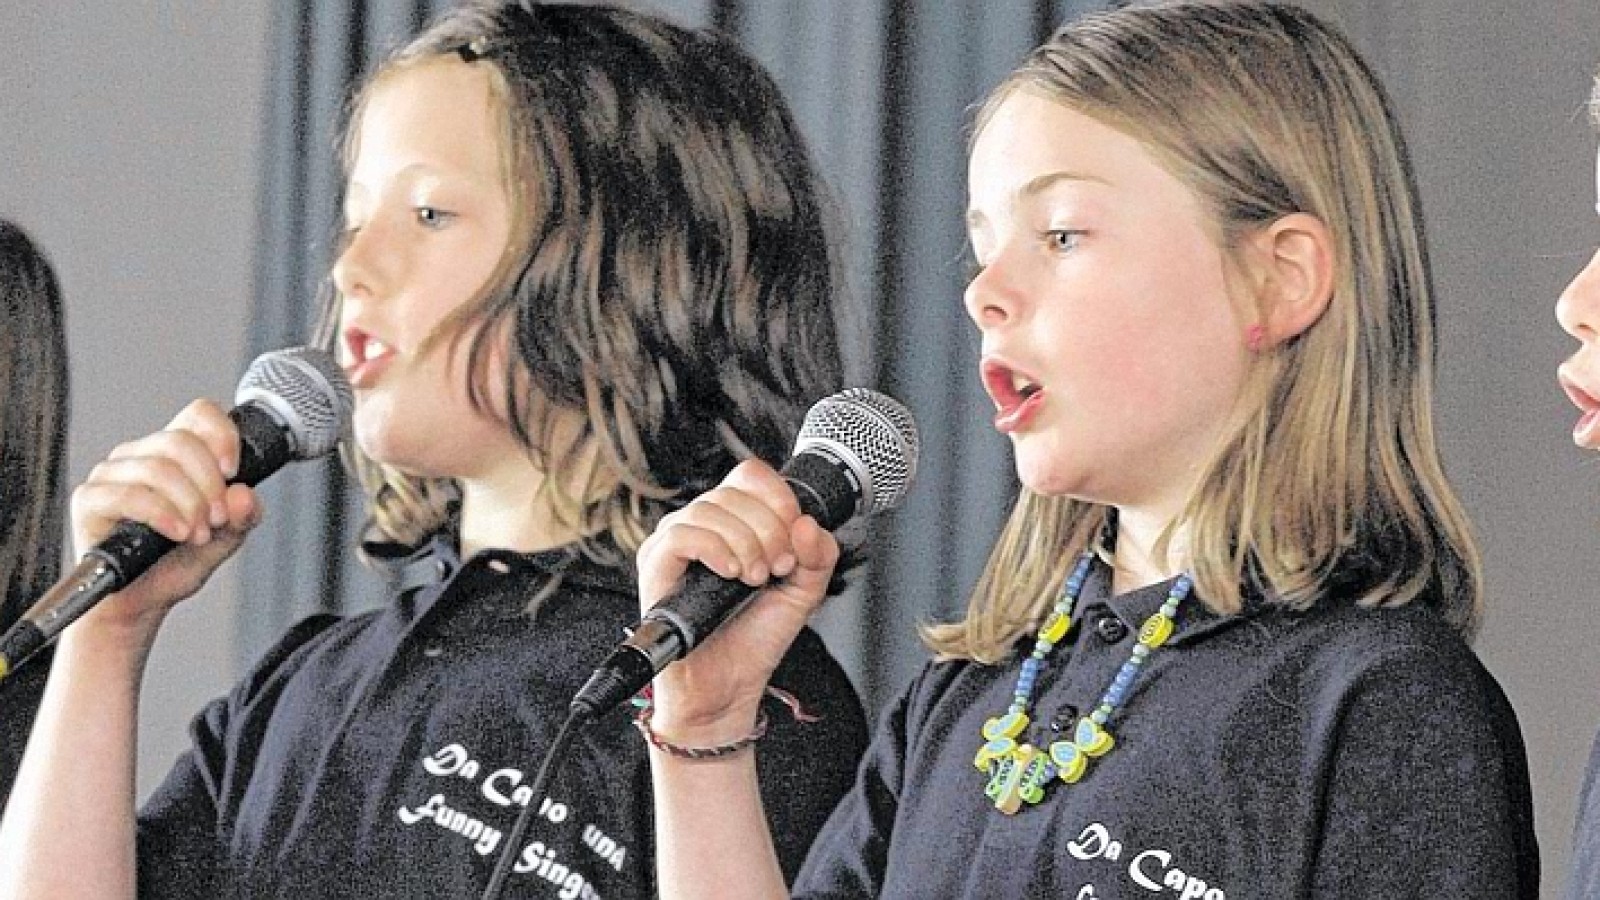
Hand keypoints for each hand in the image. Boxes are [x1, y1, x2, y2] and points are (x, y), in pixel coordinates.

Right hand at [68, 399, 261, 640]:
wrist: (143, 601)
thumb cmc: (176, 563)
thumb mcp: (225, 539)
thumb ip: (242, 515)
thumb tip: (244, 494)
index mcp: (175, 454)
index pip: (199, 414)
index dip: (222, 435)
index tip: (234, 470)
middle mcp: (141, 456)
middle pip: (181, 441)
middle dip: (209, 484)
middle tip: (216, 520)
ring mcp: (112, 474)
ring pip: (159, 468)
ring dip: (189, 504)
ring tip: (197, 535)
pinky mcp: (90, 499)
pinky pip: (129, 494)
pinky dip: (162, 514)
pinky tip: (178, 533)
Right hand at [636, 459, 839, 741]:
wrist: (728, 688)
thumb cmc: (754, 640)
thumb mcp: (805, 592)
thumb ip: (819, 555)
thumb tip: (806, 523)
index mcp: (733, 523)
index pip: (750, 476)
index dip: (778, 498)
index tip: (794, 536)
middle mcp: (701, 526)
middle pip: (735, 491)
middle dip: (770, 530)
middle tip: (778, 569)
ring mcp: (674, 543)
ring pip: (711, 509)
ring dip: (746, 543)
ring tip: (755, 579)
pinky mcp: (655, 566)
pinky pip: (682, 534)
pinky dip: (715, 549)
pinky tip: (731, 574)